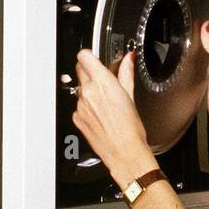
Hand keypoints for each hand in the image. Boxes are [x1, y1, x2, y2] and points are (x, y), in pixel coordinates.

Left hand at [73, 49, 158, 185]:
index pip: (84, 56)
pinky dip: (88, 107)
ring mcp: (80, 105)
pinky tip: (102, 116)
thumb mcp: (131, 97)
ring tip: (107, 104)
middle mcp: (87, 92)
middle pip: (80, 70)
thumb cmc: (130, 129)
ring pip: (80, 89)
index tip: (96, 59)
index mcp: (102, 83)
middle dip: (90, 72)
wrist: (124, 152)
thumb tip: (128, 60)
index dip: (90, 56)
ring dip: (90, 91)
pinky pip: (79, 106)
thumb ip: (126, 74)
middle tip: (104, 81)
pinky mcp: (77, 118)